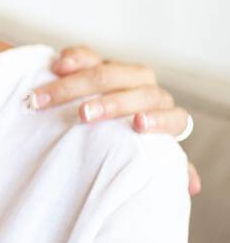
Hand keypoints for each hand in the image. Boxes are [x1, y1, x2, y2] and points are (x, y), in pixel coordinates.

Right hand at [31, 45, 200, 194]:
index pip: (173, 116)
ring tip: (49, 98)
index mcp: (166, 116)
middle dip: (109, 103)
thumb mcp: (147, 158)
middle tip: (82, 115)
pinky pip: (87, 54)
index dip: (158, 119)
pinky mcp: (98, 62)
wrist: (109, 121)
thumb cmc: (129, 145)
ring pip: (108, 71)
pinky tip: (57, 66)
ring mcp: (122, 74)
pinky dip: (72, 58)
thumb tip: (192, 187)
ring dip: (79, 83)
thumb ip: (167, 168)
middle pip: (137, 92)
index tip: (138, 126)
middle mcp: (148, 91)